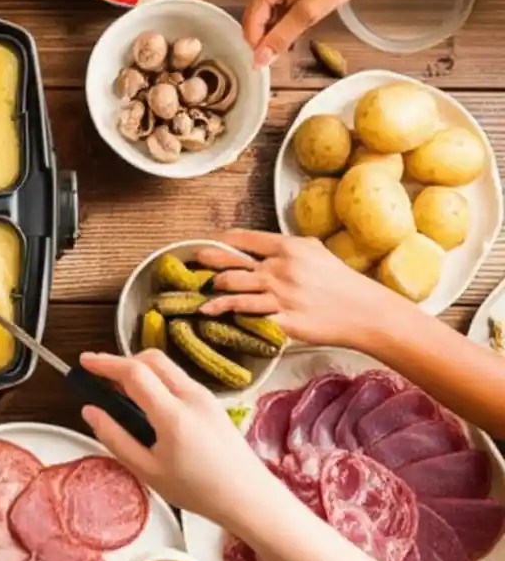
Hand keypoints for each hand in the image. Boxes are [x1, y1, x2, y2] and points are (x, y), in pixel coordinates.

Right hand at [80, 351, 276, 524]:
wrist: (248, 497)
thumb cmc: (198, 490)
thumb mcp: (147, 471)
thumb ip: (114, 438)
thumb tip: (90, 411)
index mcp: (173, 415)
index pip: (134, 372)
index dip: (105, 363)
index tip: (84, 362)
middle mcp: (191, 396)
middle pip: (151, 358)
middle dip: (122, 360)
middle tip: (102, 377)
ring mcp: (205, 395)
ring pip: (166, 366)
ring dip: (140, 369)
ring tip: (121, 392)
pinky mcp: (212, 400)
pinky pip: (177, 378)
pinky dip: (156, 379)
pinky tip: (148, 402)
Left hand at [194, 229, 407, 347]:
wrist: (366, 312)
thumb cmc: (341, 282)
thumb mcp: (316, 252)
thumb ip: (287, 247)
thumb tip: (262, 245)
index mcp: (288, 248)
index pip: (244, 240)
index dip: (221, 241)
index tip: (208, 242)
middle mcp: (281, 269)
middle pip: (232, 265)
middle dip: (209, 262)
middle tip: (194, 263)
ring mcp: (280, 296)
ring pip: (234, 292)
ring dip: (215, 295)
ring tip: (204, 298)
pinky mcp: (282, 320)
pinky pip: (248, 317)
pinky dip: (230, 317)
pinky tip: (216, 318)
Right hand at [243, 0, 388, 65]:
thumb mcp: (311, 12)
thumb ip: (282, 37)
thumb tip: (262, 57)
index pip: (251, 24)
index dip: (258, 46)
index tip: (268, 62)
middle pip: (255, 17)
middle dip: (268, 34)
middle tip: (289, 45)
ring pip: (265, 9)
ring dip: (277, 23)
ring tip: (301, 26)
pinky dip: (283, 11)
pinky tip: (300, 14)